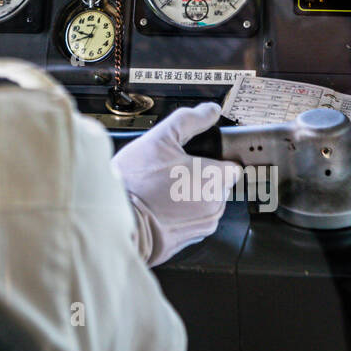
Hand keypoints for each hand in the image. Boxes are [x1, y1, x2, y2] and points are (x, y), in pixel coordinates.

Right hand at [111, 102, 240, 266]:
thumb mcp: (159, 138)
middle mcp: (216, 204)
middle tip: (172, 171)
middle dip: (200, 176)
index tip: (196, 157)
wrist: (119, 221)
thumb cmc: (137, 183)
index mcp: (215, 178)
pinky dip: (181, 213)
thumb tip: (210, 110)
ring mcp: (204, 225)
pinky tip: (160, 205)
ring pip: (205, 202)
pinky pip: (192, 220)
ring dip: (191, 195)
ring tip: (163, 188)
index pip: (232, 165)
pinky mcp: (190, 239)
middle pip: (217, 183)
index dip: (214, 158)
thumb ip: (190, 120)